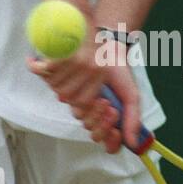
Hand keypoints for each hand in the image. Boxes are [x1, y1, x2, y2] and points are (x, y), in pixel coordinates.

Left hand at [26, 36, 141, 152]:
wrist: (107, 40)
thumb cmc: (116, 66)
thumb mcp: (130, 93)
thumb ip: (132, 118)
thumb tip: (133, 144)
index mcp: (97, 112)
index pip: (99, 135)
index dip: (105, 134)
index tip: (115, 129)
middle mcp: (80, 104)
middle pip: (83, 120)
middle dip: (97, 113)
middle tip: (106, 102)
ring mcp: (65, 89)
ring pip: (67, 99)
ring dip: (83, 89)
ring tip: (96, 78)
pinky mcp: (50, 72)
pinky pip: (49, 77)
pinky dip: (58, 70)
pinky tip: (73, 64)